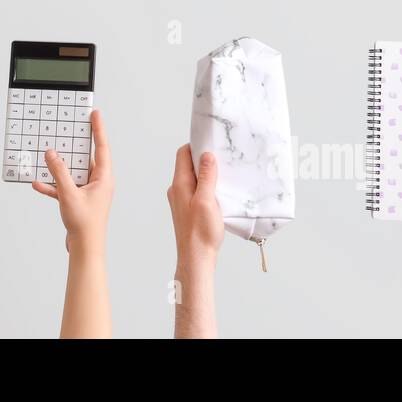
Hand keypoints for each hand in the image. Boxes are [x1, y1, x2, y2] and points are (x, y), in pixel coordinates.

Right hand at [32, 109, 112, 254]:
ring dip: (58, 168)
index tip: (95, 114)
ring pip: (72, 172)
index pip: (102, 147)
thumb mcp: (69, 194)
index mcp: (103, 178)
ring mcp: (88, 191)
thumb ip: (59, 172)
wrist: (85, 248)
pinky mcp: (78, 200)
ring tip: (47, 157)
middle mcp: (98, 182)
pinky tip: (39, 184)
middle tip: (67, 129)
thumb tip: (52, 154)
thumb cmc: (85, 224)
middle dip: (73, 147)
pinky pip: (64, 187)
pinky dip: (53, 185)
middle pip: (85, 158)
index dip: (98, 129)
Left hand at [167, 145, 223, 268]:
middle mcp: (177, 189)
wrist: (196, 258)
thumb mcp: (206, 200)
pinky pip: (197, 190)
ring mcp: (182, 200)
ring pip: (194, 178)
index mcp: (179, 184)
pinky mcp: (188, 209)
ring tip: (223, 174)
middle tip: (222, 157)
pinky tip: (220, 191)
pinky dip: (207, 186)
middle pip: (188, 164)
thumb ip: (206, 177)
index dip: (196, 145)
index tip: (212, 143)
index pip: (183, 154)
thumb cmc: (201, 232)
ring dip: (207, 174)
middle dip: (204, 159)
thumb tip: (206, 155)